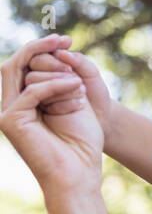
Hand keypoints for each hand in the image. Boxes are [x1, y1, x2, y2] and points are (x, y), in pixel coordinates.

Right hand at [1, 37, 104, 199]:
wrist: (80, 174)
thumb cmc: (82, 145)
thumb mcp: (75, 103)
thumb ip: (63, 80)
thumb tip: (62, 54)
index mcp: (23, 100)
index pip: (24, 64)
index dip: (42, 48)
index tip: (68, 40)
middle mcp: (10, 104)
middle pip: (16, 63)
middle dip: (41, 48)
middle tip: (65, 40)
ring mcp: (7, 112)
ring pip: (19, 72)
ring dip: (52, 71)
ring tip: (78, 80)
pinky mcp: (11, 121)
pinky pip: (31, 92)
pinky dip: (54, 86)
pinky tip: (76, 87)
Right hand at [22, 37, 114, 125]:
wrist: (102, 117)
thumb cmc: (96, 93)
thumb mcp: (91, 74)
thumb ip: (79, 61)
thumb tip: (61, 53)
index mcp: (48, 66)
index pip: (37, 57)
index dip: (50, 60)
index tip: (70, 68)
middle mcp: (39, 80)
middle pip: (31, 72)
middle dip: (52, 71)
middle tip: (75, 77)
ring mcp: (39, 96)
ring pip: (33, 86)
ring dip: (57, 86)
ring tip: (82, 90)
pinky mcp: (42, 112)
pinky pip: (42, 105)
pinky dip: (60, 103)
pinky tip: (80, 103)